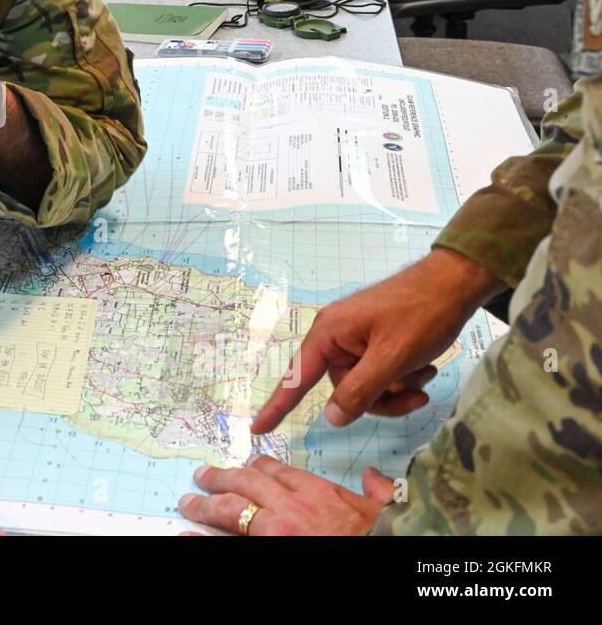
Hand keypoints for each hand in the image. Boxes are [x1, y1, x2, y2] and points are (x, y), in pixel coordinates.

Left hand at [179, 456, 393, 534]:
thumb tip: (375, 476)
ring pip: (231, 508)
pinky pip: (230, 541)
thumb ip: (375, 490)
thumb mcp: (381, 510)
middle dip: (222, 478)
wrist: (381, 550)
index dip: (258, 466)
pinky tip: (186, 533)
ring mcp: (275, 530)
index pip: (278, 471)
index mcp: (317, 492)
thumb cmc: (379, 534)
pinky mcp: (267, 548)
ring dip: (206, 504)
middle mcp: (290, 506)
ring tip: (188, 502)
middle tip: (202, 475)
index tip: (246, 464)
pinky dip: (204, 537)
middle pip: (246, 483)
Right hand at [250, 248, 503, 434]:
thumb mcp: (392, 358)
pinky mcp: (373, 338)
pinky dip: (401, 376)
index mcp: (329, 333)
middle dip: (381, 398)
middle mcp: (335, 335)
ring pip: (365, 384)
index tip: (257, 429)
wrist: (455, 282)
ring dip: (396, 388)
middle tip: (416, 394)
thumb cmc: (422, 313)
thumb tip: (332, 418)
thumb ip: (359, 391)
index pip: (297, 377)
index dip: (277, 406)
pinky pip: (377, 371)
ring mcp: (355, 336)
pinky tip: (425, 367)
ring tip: (426, 375)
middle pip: (344, 388)